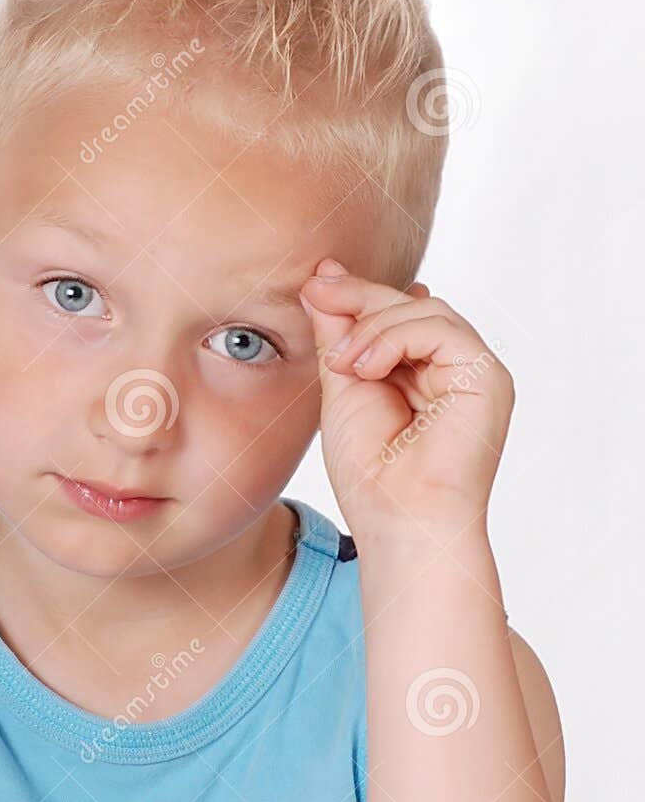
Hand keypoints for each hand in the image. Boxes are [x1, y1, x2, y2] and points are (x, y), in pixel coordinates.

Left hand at [299, 259, 513, 542]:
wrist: (397, 521)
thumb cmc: (370, 474)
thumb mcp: (342, 387)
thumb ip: (338, 336)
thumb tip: (323, 280)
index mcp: (422, 373)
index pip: (395, 316)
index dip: (357, 295)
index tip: (315, 282)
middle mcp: (452, 370)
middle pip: (411, 306)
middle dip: (359, 298)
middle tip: (317, 291)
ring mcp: (472, 373)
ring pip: (426, 311)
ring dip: (372, 326)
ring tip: (341, 363)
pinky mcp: (486, 379)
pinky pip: (442, 329)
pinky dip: (396, 338)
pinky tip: (365, 367)